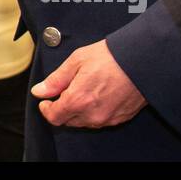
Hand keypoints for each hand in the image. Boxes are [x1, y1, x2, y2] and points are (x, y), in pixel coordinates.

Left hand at [30, 39, 146, 127]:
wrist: (141, 60)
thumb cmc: (110, 57)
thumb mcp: (76, 61)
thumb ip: (56, 79)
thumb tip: (39, 91)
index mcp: (78, 100)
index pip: (54, 117)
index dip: (46, 109)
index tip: (46, 100)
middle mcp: (92, 114)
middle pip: (68, 121)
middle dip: (63, 108)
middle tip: (66, 90)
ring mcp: (107, 118)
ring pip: (84, 122)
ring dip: (79, 110)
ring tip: (84, 89)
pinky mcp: (120, 118)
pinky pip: (101, 120)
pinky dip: (94, 111)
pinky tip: (98, 94)